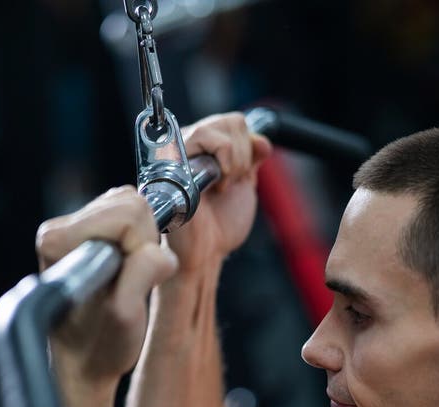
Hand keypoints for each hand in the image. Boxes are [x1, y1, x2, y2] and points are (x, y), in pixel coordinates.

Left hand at [36, 187, 177, 390]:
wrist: (84, 362)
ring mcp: (75, 226)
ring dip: (142, 242)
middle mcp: (60, 227)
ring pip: (133, 205)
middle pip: (131, 202)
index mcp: (59, 241)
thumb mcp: (124, 319)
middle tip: (132, 278)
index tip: (132, 281)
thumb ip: (139, 279)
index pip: (128, 213)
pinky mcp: (89, 230)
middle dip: (143, 240)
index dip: (142, 247)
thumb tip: (160, 255)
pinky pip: (131, 216)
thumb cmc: (99, 345)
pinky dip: (139, 242)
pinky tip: (125, 270)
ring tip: (128, 277)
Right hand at [166, 112, 271, 274]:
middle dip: (243, 156)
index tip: (243, 176)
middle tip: (230, 184)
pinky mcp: (175, 155)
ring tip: (220, 187)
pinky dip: (223, 161)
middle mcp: (192, 145)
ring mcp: (182, 148)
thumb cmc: (220, 228)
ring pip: (222, 126)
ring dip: (233, 161)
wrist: (206, 253)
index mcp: (206, 150)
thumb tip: (263, 140)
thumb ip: (251, 161)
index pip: (235, 124)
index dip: (248, 146)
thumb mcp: (243, 187)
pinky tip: (214, 186)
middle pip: (232, 120)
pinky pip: (207, 136)